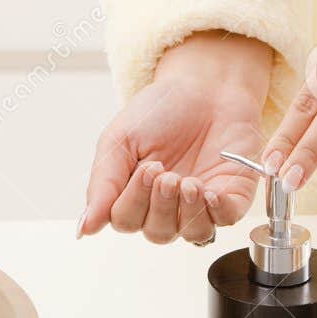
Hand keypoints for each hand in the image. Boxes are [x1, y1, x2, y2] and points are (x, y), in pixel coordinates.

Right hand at [78, 31, 272, 244]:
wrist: (206, 83)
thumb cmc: (163, 108)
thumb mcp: (122, 138)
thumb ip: (103, 183)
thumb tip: (85, 228)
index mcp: (136, 192)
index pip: (126, 220)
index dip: (134, 200)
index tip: (146, 167)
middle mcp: (168, 204)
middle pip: (157, 231)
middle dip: (160, 204)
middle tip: (166, 172)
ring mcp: (200, 203)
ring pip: (192, 234)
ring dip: (187, 211)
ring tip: (189, 181)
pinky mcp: (232, 196)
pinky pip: (226, 221)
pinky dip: (218, 211)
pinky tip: (211, 191)